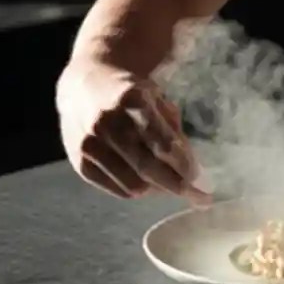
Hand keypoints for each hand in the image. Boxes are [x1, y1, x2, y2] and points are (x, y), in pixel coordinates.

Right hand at [56, 59, 209, 206]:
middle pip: (148, 168)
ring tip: (169, 184)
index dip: (186, 166)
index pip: (164, 144)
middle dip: (178, 186)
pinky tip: (145, 181)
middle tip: (199, 196)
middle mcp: (108, 123)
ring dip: (157, 189)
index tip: (203, 181)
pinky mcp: (80, 163)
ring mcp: (90, 145)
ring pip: (133, 185)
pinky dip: (136, 190)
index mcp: (132, 101)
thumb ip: (172, 129)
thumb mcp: (156, 98)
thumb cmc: (129, 94)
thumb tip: (190, 168)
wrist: (83, 86)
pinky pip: (116, 189)